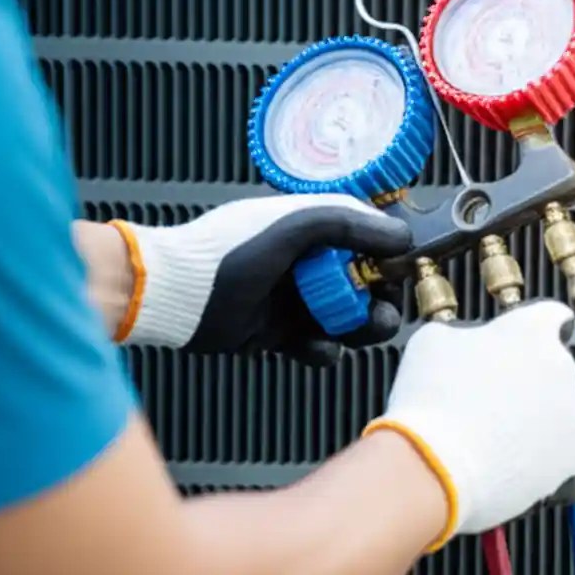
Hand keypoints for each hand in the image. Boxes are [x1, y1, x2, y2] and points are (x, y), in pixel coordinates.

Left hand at [111, 194, 412, 363]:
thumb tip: (402, 237)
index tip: (399, 270)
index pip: (371, 235)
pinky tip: (314, 346)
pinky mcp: (282, 333)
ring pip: (350, 317)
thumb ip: (351, 224)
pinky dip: (324, 350)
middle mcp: (309, 260)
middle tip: (377, 311)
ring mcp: (296, 297)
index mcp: (314, 225)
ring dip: (361, 327)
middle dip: (379, 299)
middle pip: (368, 282)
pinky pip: (321, 345)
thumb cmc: (227, 253)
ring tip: (354, 331)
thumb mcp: (295, 225)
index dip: (390, 254)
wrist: (172, 298)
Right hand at [363, 300, 574, 547]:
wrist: (437, 468)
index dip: (535, 328)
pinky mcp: (574, 455)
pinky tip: (509, 461)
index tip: (527, 339)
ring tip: (496, 436)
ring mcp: (572, 413)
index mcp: (532, 331)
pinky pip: (562, 451)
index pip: (550, 315)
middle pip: (553, 368)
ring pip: (560, 411)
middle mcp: (562, 367)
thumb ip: (464, 333)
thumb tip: (468, 343)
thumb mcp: (432, 341)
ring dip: (537, 418)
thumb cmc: (432, 401)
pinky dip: (542, 456)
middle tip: (491, 399)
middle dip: (528, 380)